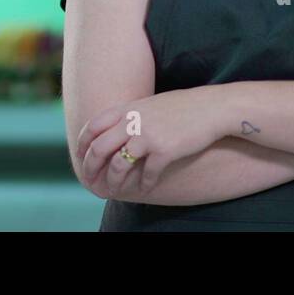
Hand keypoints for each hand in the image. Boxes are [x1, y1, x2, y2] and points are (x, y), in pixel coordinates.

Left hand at [76, 87, 226, 200]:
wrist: (212, 108)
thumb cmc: (183, 106)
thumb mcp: (150, 105)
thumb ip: (130, 115)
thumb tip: (114, 130)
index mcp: (128, 108)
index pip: (93, 126)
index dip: (83, 143)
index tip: (81, 156)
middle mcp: (133, 121)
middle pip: (100, 148)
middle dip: (91, 167)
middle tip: (90, 180)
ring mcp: (148, 136)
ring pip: (119, 164)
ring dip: (114, 181)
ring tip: (115, 190)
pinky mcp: (165, 150)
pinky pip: (147, 173)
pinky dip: (144, 184)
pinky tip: (145, 188)